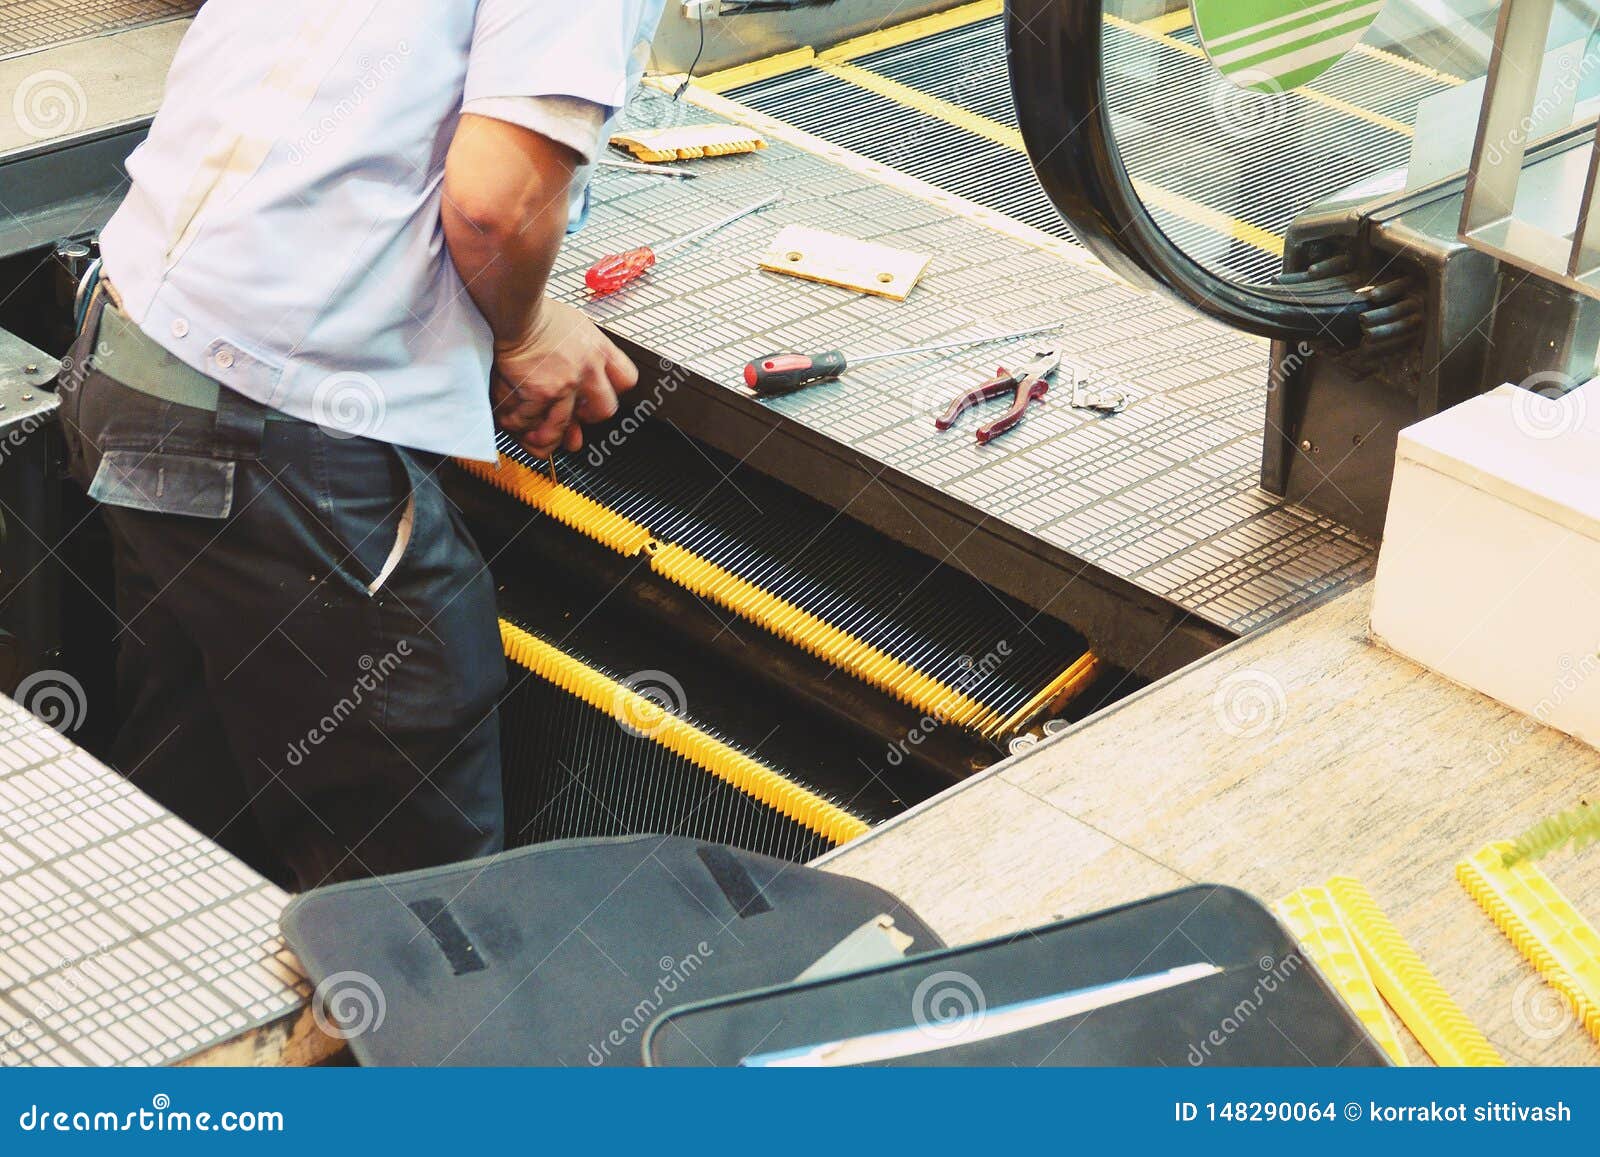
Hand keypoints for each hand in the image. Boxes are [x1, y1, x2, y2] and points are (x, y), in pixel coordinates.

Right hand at [490, 300, 637, 457]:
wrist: (517, 310)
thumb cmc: (538, 311)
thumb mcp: (574, 324)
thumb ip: (580, 347)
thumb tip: (573, 367)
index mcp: (598, 350)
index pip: (626, 379)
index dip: (614, 391)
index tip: (600, 393)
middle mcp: (587, 370)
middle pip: (605, 410)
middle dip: (589, 417)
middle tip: (575, 417)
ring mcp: (565, 385)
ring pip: (564, 425)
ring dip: (548, 434)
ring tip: (535, 432)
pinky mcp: (541, 393)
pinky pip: (531, 421)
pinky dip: (518, 424)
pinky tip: (511, 420)